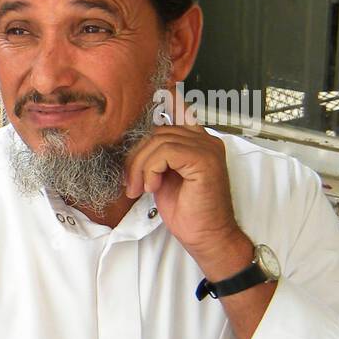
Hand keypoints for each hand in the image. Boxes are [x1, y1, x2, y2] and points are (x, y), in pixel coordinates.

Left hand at [124, 106, 250, 278]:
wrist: (207, 236)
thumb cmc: (187, 212)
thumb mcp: (163, 178)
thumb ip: (156, 157)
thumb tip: (134, 143)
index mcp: (198, 141)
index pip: (176, 111)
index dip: (162, 103)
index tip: (150, 102)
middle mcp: (205, 140)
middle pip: (158, 130)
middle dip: (136, 156)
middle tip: (131, 183)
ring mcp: (207, 149)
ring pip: (158, 141)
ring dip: (140, 167)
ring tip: (140, 188)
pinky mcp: (203, 160)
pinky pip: (165, 152)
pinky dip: (150, 169)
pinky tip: (152, 187)